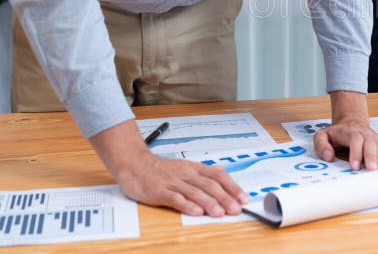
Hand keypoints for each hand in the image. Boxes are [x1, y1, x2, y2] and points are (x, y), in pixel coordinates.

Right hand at [90, 120, 247, 216]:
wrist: (134, 165)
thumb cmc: (161, 169)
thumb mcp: (186, 167)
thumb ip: (203, 173)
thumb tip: (223, 174)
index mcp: (194, 168)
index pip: (218, 176)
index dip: (232, 187)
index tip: (243, 198)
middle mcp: (186, 174)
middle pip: (209, 185)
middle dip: (225, 198)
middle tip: (235, 209)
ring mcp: (173, 182)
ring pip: (195, 192)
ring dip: (209, 203)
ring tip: (220, 213)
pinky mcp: (159, 191)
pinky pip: (175, 198)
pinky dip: (187, 205)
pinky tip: (196, 212)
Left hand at [313, 91, 377, 170]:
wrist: (351, 121)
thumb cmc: (337, 133)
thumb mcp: (322, 135)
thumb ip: (321, 145)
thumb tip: (329, 157)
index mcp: (350, 132)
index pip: (355, 140)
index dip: (356, 152)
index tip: (354, 166)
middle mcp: (364, 134)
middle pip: (370, 143)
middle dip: (371, 157)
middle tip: (371, 170)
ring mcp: (373, 138)